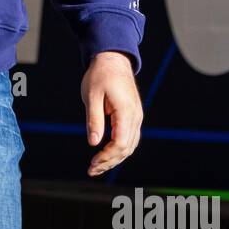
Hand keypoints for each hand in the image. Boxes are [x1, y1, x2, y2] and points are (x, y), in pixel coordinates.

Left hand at [81, 50, 142, 175]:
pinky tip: (107, 156)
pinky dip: (120, 149)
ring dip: (115, 158)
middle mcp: (135, 116)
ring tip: (97, 167)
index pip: (120, 142)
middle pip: (126, 147)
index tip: (92, 162)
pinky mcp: (133, 116)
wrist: (113, 59)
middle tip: (91, 170)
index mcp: (125, 110)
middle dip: (109, 161)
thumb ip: (93, 119)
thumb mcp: (92, 95)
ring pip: (130, 145)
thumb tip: (94, 143)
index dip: (107, 156)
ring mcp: (136, 116)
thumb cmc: (100, 75)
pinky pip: (130, 138)